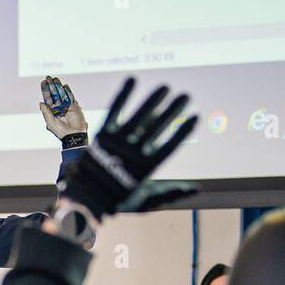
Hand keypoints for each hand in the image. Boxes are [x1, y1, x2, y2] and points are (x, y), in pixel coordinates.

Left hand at [39, 76, 87, 147]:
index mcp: (52, 112)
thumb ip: (46, 113)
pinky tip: (65, 86)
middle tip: (48, 77)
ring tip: (55, 79)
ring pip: (62, 94)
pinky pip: (71, 97)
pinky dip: (68, 91)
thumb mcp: (51, 122)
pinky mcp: (75, 107)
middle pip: (54, 94)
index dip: (45, 91)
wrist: (74, 135)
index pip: (47, 99)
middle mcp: (59, 108)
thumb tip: (40, 103)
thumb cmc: (61, 131)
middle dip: (51, 86)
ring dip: (59, 87)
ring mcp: (67, 107)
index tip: (43, 83)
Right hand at [58, 77, 196, 220]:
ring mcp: (120, 142)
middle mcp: (135, 151)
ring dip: (152, 102)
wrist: (85, 200)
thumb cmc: (116, 204)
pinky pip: (114, 113)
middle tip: (185, 96)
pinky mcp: (104, 135)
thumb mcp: (147, 201)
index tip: (194, 117)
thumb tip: (198, 189)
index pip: (169, 145)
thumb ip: (170, 193)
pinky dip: (122, 97)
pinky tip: (132, 81)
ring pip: (139, 117)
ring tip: (165, 87)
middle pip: (157, 127)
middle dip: (171, 112)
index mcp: (147, 166)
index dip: (181, 132)